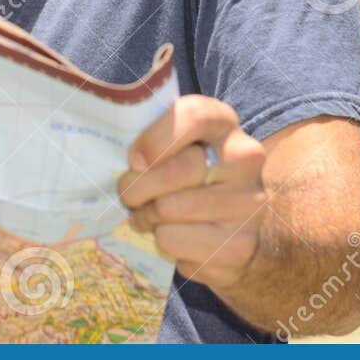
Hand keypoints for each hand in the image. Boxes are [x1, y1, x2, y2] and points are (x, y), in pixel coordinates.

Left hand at [118, 95, 267, 289]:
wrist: (226, 227)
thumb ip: (148, 138)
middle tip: (128, 194)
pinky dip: (163, 242)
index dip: (155, 139)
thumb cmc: (181, 176)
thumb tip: (111, 152)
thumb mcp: (168, 145)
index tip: (134, 160)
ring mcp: (248, 203)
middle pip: (173, 171)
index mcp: (222, 123)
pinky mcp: (240, 244)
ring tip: (150, 215)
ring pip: (168, 209)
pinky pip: (174, 241)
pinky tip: (175, 236)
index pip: (193, 115)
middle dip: (136, 187)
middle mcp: (244, 158)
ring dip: (146, 217)